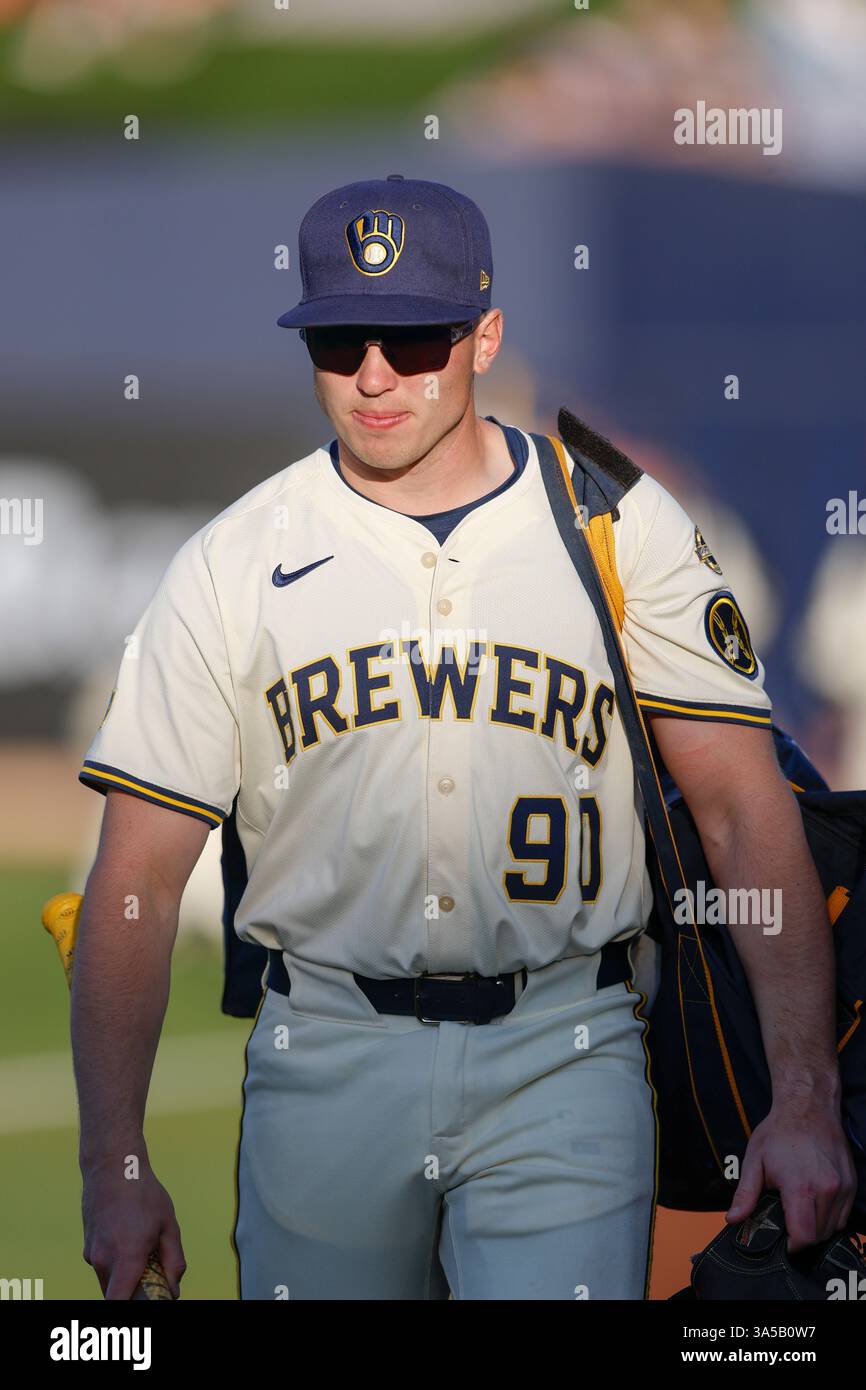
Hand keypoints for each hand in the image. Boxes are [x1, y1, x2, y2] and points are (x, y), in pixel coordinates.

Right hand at [82, 1157, 185, 1298]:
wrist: (112, 1166)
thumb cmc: (144, 1193)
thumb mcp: (168, 1225)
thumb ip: (173, 1260)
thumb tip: (173, 1289)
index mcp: (127, 1256)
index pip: (119, 1303)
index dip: (133, 1309)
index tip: (150, 1298)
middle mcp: (105, 1258)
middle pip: (116, 1296)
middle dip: (133, 1294)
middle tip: (152, 1277)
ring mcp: (92, 1253)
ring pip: (108, 1282)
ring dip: (124, 1278)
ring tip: (142, 1250)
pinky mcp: (87, 1247)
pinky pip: (103, 1266)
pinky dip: (115, 1264)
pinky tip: (128, 1238)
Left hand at [727, 1097, 856, 1251]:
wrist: (809, 1105)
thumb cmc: (779, 1131)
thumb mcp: (754, 1159)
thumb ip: (746, 1193)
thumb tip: (734, 1219)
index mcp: (801, 1187)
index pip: (804, 1236)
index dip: (792, 1245)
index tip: (782, 1241)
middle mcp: (827, 1190)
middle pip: (819, 1236)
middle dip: (802, 1236)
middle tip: (787, 1221)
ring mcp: (843, 1188)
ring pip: (833, 1228)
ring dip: (817, 1227)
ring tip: (799, 1210)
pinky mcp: (852, 1184)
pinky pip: (843, 1215)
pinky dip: (830, 1217)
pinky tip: (814, 1203)